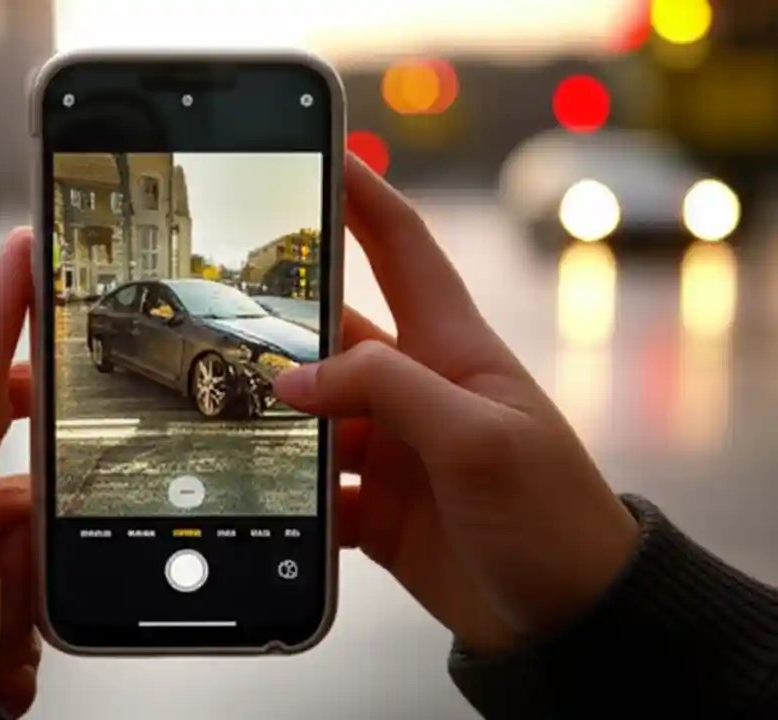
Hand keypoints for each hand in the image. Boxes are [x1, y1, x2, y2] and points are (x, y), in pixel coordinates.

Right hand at [274, 158, 639, 655]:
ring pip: (313, 415)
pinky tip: (267, 498)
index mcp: (455, 352)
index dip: (364, 200)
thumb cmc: (554, 518)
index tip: (322, 160)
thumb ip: (387, 392)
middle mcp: (418, 393)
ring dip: (276, 420)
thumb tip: (296, 378)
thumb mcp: (479, 439)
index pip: (403, 252)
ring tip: (227, 417)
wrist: (568, 623)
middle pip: (335, 338)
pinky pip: (315, 488)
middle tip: (223, 315)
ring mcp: (393, 450)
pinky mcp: (375, 507)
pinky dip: (290, 493)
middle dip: (283, 327)